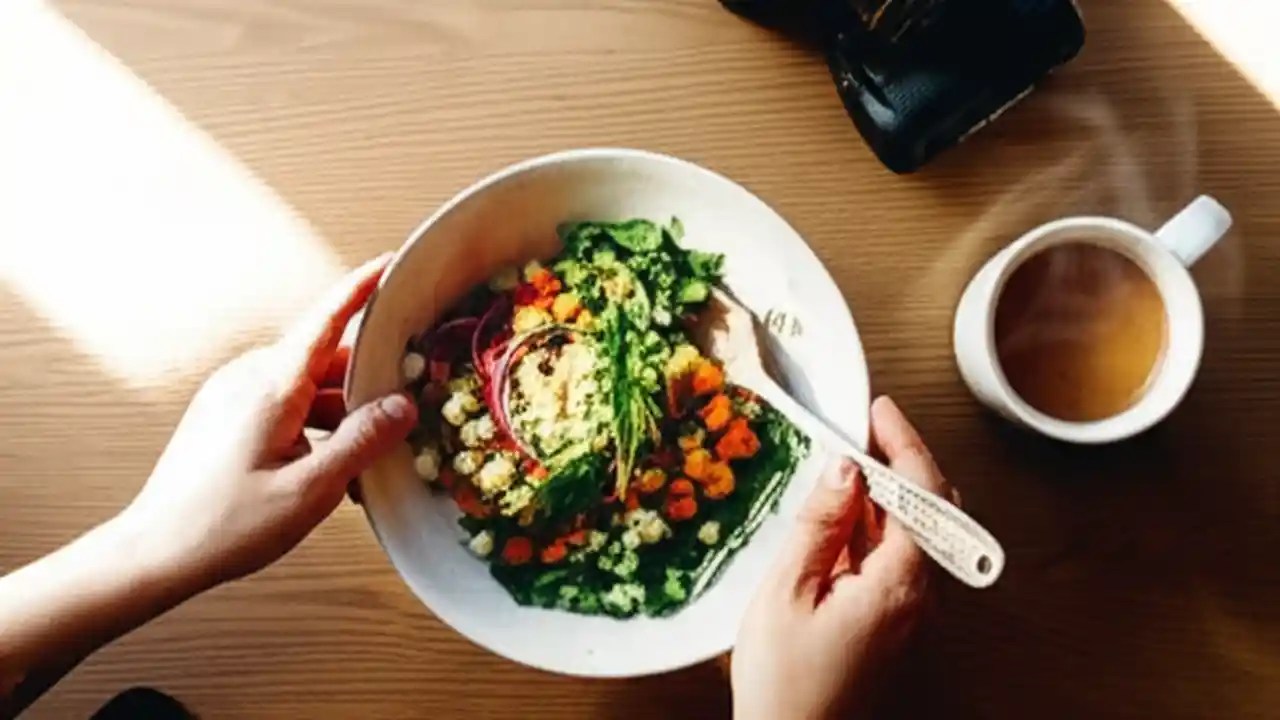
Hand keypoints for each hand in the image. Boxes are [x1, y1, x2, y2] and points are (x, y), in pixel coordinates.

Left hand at [118, 255, 417, 589]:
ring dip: (342, 414)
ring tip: (364, 462)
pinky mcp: (228, 416)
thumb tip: (402, 406)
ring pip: (310, 387)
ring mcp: (235, 396)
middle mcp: (249, 379)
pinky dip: (317, 427)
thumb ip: (361, 442)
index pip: (327, 320)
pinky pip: (287, 405)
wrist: (155, 554)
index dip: (363, 288)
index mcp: (271, 386)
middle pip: (327, 360)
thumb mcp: (310, 489)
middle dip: (368, 382)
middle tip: (407, 408)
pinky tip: (331, 468)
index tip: (392, 262)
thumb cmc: (224, 527)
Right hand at [731, 396, 952, 719]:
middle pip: (934, 511)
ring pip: (918, 534)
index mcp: (901, 585)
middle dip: (904, 463)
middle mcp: (921, 598)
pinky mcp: (896, 624)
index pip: (922, 495)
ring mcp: (913, 613)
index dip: (904, 444)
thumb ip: (819, 525)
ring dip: (890, 495)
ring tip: (849, 467)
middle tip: (866, 430)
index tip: (880, 410)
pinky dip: (879, 528)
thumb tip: (845, 470)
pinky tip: (844, 521)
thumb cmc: (785, 683)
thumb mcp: (787, 592)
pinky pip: (901, 561)